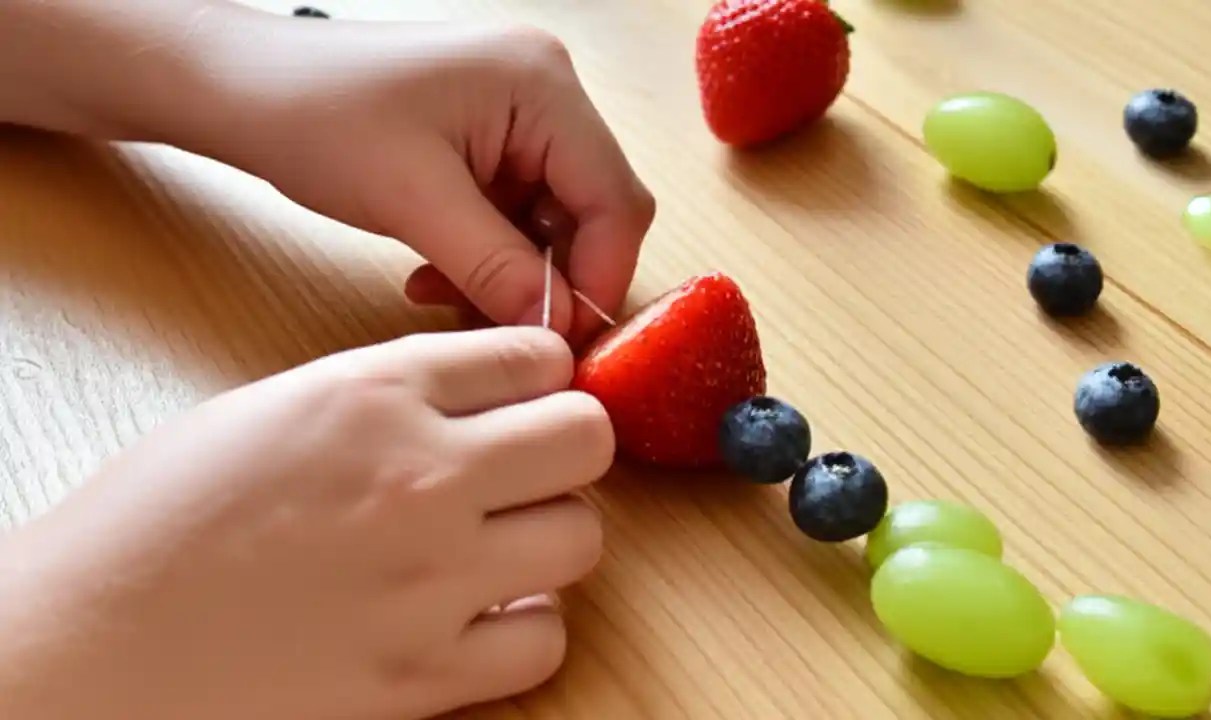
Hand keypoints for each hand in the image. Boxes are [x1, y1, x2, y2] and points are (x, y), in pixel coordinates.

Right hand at [0, 327, 612, 719]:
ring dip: (549, 539)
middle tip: (530, 470)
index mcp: (374, 394)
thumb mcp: (274, 408)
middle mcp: (419, 477)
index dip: (542, 376)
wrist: (90, 641)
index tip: (531, 399)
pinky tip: (475, 617)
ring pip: (582, 537)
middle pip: (587, 437)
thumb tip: (478, 402)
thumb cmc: (159, 519)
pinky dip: (522, 628)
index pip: (533, 355)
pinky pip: (545, 640)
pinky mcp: (422, 676)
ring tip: (496, 548)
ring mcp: (429, 581)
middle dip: (568, 447)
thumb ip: (389, 396)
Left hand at [204, 16, 654, 341]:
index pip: (614, 198)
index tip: (564, 341)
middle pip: (592, 211)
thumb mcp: (413, 200)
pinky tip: (437, 277)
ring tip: (447, 299)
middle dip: (551, 279)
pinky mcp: (491, 141)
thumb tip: (556, 332)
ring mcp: (520, 115)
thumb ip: (496, 267)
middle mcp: (547, 92)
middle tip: (506, 330)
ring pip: (552, 223)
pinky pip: (516, 216)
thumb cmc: (316, 113)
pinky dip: (487, 258)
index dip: (598, 277)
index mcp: (543, 85)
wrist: (243, 86)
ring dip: (511, 276)